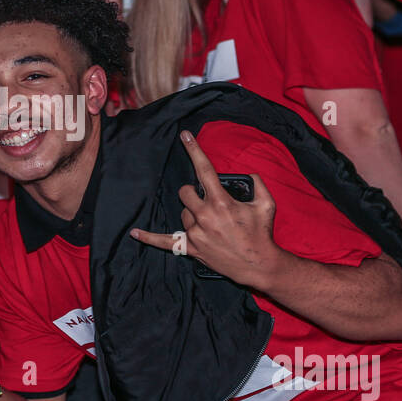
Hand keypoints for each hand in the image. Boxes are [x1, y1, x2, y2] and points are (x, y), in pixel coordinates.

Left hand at [129, 131, 281, 287]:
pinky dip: (149, 237)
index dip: (194, 150)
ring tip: (212, 223)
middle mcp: (205, 216)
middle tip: (207, 200)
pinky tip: (135, 232)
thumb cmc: (261, 234)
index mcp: (221, 202)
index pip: (204, 170)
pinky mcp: (191, 248)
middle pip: (185, 192)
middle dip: (193, 192)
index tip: (184, 136)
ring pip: (183, 212)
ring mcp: (196, 233)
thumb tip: (247, 175)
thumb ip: (257, 183)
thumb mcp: (266, 204)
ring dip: (192, 212)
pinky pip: (165, 242)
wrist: (258, 265)